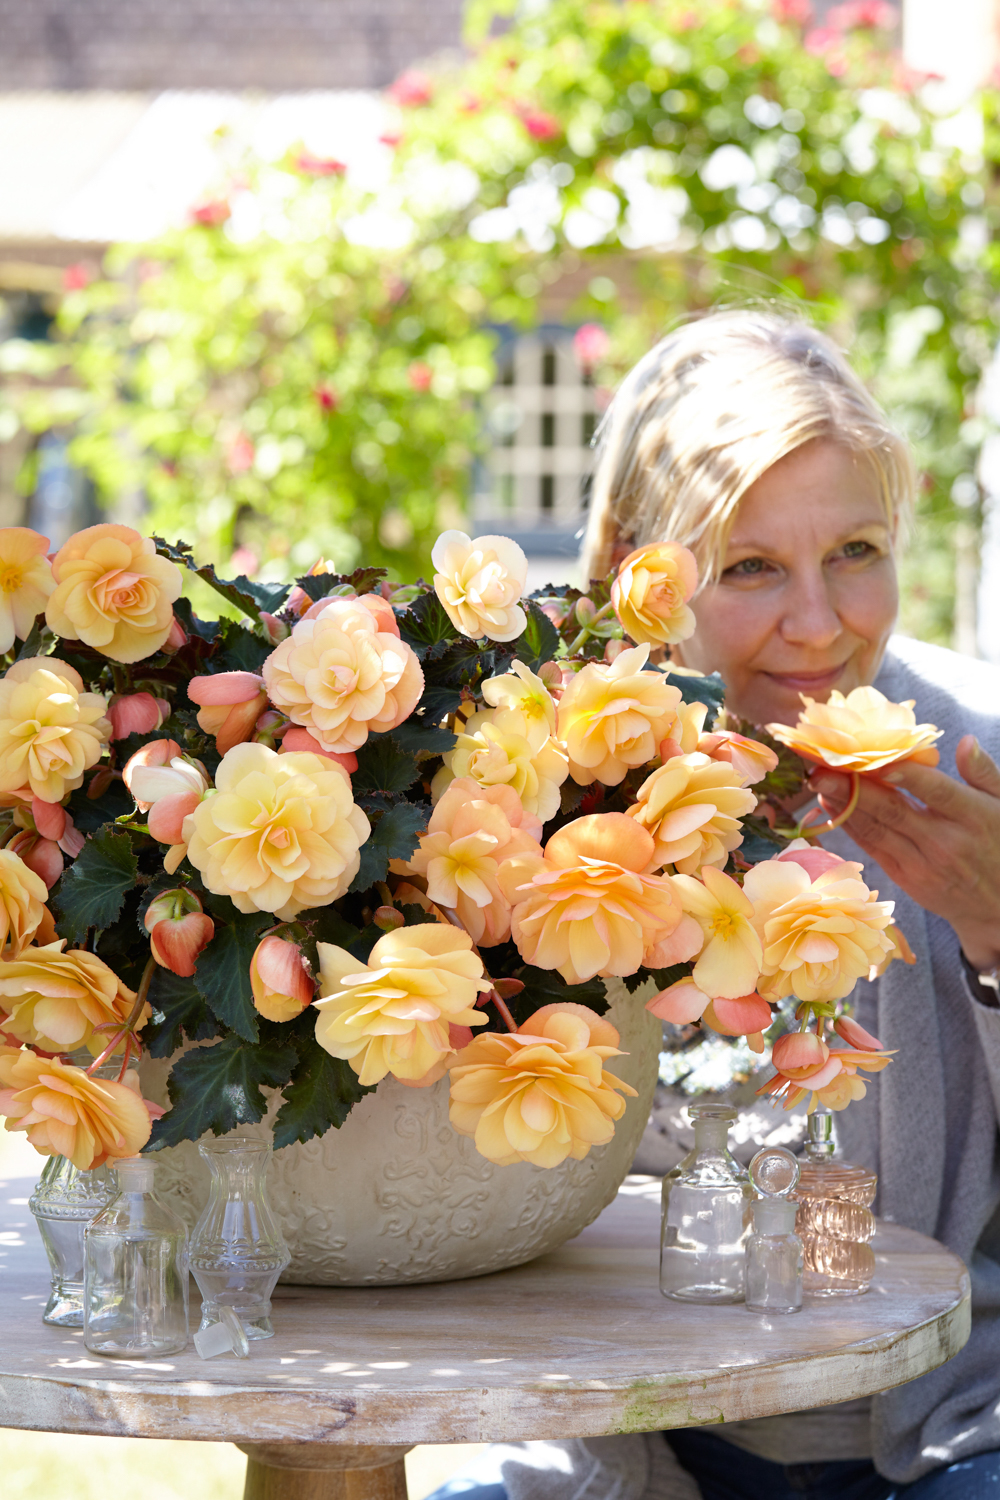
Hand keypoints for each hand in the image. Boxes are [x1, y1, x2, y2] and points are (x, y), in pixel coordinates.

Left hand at [810, 735, 999, 973]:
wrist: (998, 906)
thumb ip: (984, 773)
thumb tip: (965, 742)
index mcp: (973, 817)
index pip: (935, 791)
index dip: (906, 775)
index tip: (875, 759)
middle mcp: (945, 841)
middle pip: (894, 810)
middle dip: (854, 787)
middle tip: (823, 766)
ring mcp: (923, 863)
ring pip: (876, 829)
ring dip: (843, 804)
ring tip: (818, 780)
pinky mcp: (906, 877)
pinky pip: (873, 847)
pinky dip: (849, 826)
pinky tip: (830, 804)